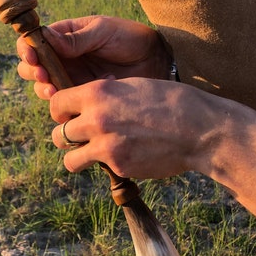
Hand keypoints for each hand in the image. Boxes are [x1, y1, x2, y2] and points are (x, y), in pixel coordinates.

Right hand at [17, 15, 170, 99]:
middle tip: (44, 76)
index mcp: (65, 36)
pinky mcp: (82, 97)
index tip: (33, 57)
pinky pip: (64, 104)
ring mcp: (71, 78)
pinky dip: (66, 103)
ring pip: (44, 87)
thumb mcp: (103, 32)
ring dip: (44, 90)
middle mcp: (63, 58)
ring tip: (55, 91)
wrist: (155, 61)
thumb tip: (47, 39)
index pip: (34, 41)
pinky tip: (84, 96)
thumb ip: (77, 38)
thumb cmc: (130, 38)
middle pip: (32, 67)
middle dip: (33, 73)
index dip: (27, 49)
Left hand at [48, 77, 224, 178]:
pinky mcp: (119, 167)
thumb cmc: (170, 102)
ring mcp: (106, 146)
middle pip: (58, 134)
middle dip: (68, 135)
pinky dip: (108, 165)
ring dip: (79, 156)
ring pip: (70, 159)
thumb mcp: (133, 87)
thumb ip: (105, 95)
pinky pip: (99, 168)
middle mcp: (96, 119)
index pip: (56, 103)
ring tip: (95, 152)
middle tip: (84, 135)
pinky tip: (126, 155)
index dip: (62, 110)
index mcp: (98, 93)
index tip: (71, 114)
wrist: (199, 129)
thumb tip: (88, 103)